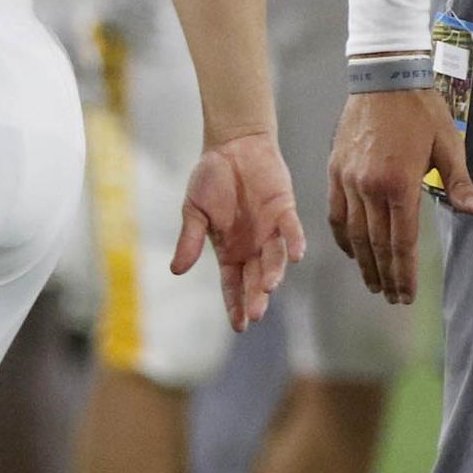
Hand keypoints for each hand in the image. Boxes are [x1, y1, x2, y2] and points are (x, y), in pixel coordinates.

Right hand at [172, 129, 307, 332]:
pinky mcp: (284, 208)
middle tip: (257, 313)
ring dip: (273, 272)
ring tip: (268, 286)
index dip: (236, 304)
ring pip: (274, 257)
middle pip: (255, 277)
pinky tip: (296, 255)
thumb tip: (177, 270)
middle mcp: (252, 245)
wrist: (232, 145)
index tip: (240, 326)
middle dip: (256, 296)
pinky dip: (294, 241)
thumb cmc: (210, 179)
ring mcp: (270, 228)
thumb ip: (190, 239)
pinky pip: (291, 229)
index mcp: (229, 249)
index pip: (233, 284)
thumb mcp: (194, 211)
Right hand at [326, 88, 472, 305]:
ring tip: (373, 284)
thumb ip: (457, 182)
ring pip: (353, 234)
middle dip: (385, 275)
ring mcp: (348, 180)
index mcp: (400, 183)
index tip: (405, 295)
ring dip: (364, 263)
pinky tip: (352, 252)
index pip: (401, 241)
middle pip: (376, 244)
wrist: (384, 76)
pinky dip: (342, 237)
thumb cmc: (421, 109)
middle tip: (391, 297)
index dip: (404, 272)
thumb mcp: (448, 143)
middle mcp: (370, 188)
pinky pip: (335, 214)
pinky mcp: (335, 171)